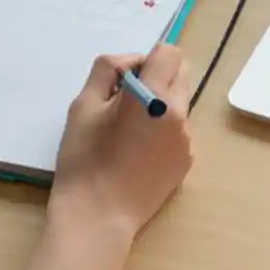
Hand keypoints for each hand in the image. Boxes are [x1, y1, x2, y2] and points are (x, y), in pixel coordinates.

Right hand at [49, 44, 192, 242]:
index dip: (148, 58)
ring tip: (129, 133)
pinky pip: (178, 131)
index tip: (127, 78)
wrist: (98, 216)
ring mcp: (187, 139)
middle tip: (125, 102)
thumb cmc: (84, 159)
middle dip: (157, 78)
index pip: (170, 52)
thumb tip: (132, 65)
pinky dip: (163, 132)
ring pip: (179, 104)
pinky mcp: (187, 160)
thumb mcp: (83, 105)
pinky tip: (138, 154)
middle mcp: (178, 113)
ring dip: (159, 106)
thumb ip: (108, 70)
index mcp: (153, 96)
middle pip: (180, 74)